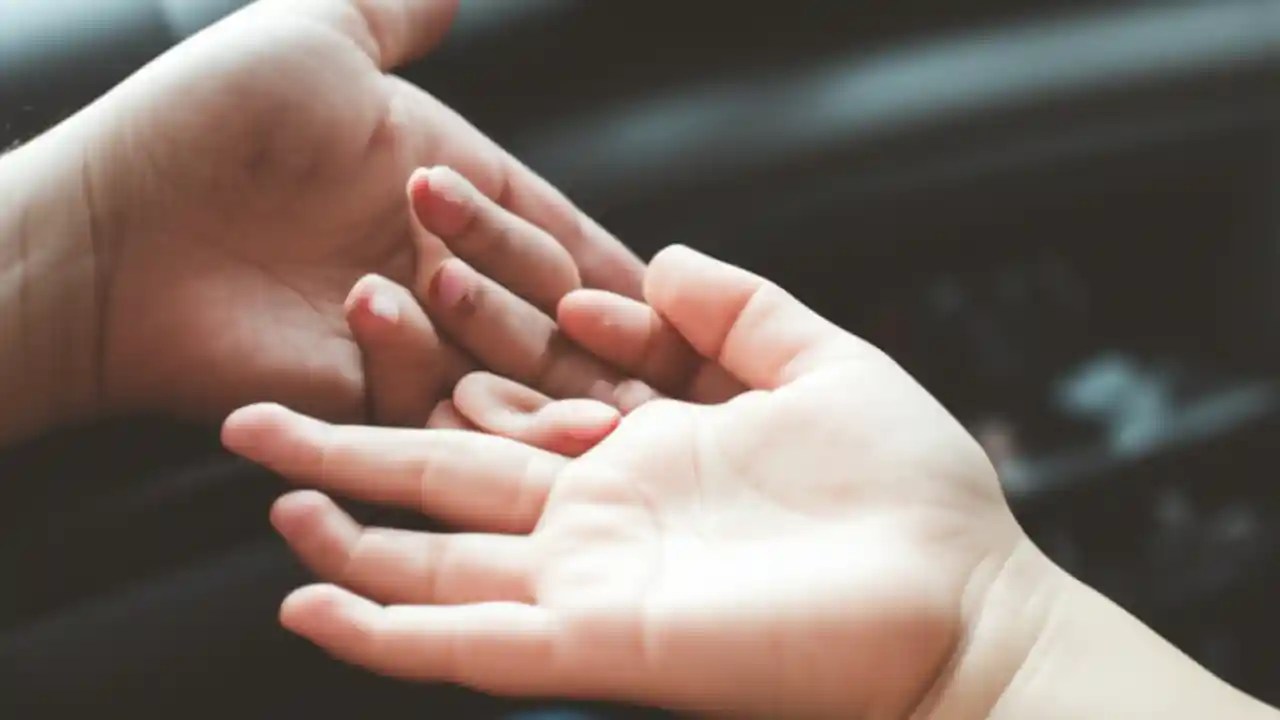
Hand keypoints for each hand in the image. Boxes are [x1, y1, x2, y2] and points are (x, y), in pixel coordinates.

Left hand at [77, 0, 641, 423]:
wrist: (111, 228)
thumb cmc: (207, 126)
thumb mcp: (314, 39)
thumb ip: (390, 14)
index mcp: (440, 190)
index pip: (549, 227)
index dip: (604, 255)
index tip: (664, 285)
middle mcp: (426, 267)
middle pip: (537, 302)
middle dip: (582, 316)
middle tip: (630, 332)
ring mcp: (393, 335)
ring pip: (496, 362)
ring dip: (527, 355)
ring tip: (529, 333)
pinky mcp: (356, 396)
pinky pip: (423, 398)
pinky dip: (432, 369)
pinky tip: (397, 320)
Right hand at [224, 246, 1036, 717]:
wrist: (959, 598)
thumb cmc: (909, 491)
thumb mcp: (818, 359)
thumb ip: (735, 308)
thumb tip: (662, 258)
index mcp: (640, 455)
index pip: (506, 407)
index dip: (435, 365)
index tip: (374, 313)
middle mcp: (599, 521)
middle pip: (441, 486)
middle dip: (347, 454)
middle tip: (253, 420)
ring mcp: (589, 584)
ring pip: (432, 566)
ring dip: (345, 540)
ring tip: (269, 495)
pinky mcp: (595, 643)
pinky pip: (464, 645)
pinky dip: (381, 631)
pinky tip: (307, 603)